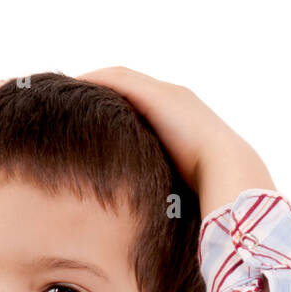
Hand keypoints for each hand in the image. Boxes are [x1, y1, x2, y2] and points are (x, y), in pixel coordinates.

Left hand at [75, 66, 274, 212]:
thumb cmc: (205, 189)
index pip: (139, 104)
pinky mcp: (158, 95)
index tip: (84, 116)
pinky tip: (74, 84)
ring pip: (120, 78)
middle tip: (65, 96)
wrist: (227, 173)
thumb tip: (141, 212)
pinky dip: (95, 80)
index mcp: (179, 119)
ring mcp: (166, 94)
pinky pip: (118, 80)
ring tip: (63, 88)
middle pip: (127, 86)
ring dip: (92, 81)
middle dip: (98, 88)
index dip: (112, 106)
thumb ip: (157, 186)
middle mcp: (173, 99)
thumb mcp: (173, 185)